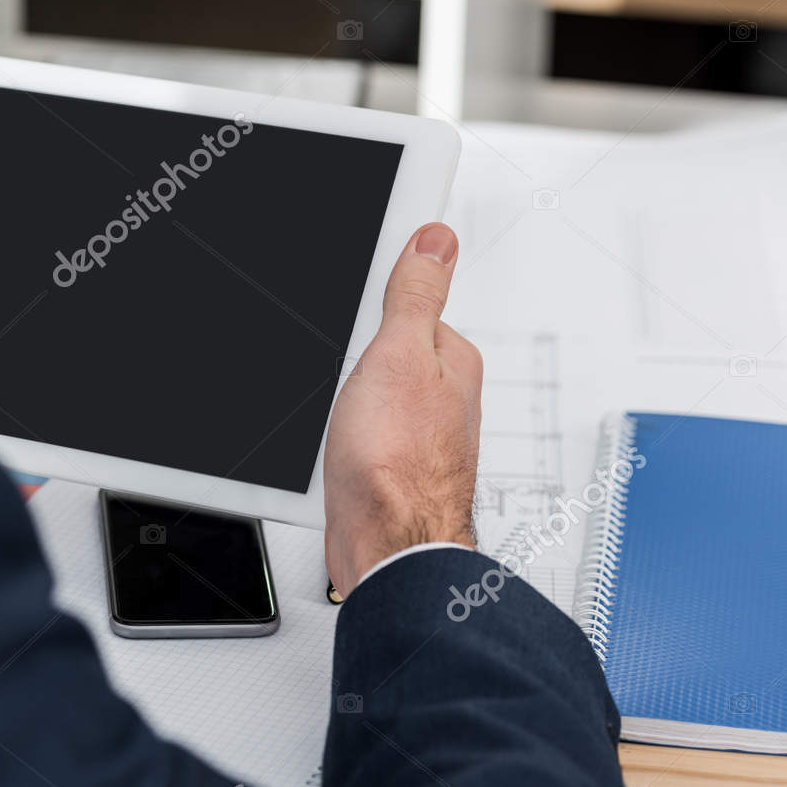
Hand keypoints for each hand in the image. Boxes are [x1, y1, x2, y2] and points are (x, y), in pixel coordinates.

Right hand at [323, 223, 481, 594]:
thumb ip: (416, 297)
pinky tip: (334, 449)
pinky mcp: (391, 463)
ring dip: (341, 404)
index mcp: (452, 359)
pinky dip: (339, 435)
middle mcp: (444, 395)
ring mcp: (418, 432)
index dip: (370, 311)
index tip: (350, 325)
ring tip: (339, 422)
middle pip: (381, 350)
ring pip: (365, 394)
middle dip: (351, 361)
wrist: (387, 547)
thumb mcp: (399, 357)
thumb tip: (437, 239)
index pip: (409, 305)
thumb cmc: (397, 466)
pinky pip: (356, 430)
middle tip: (342, 383)